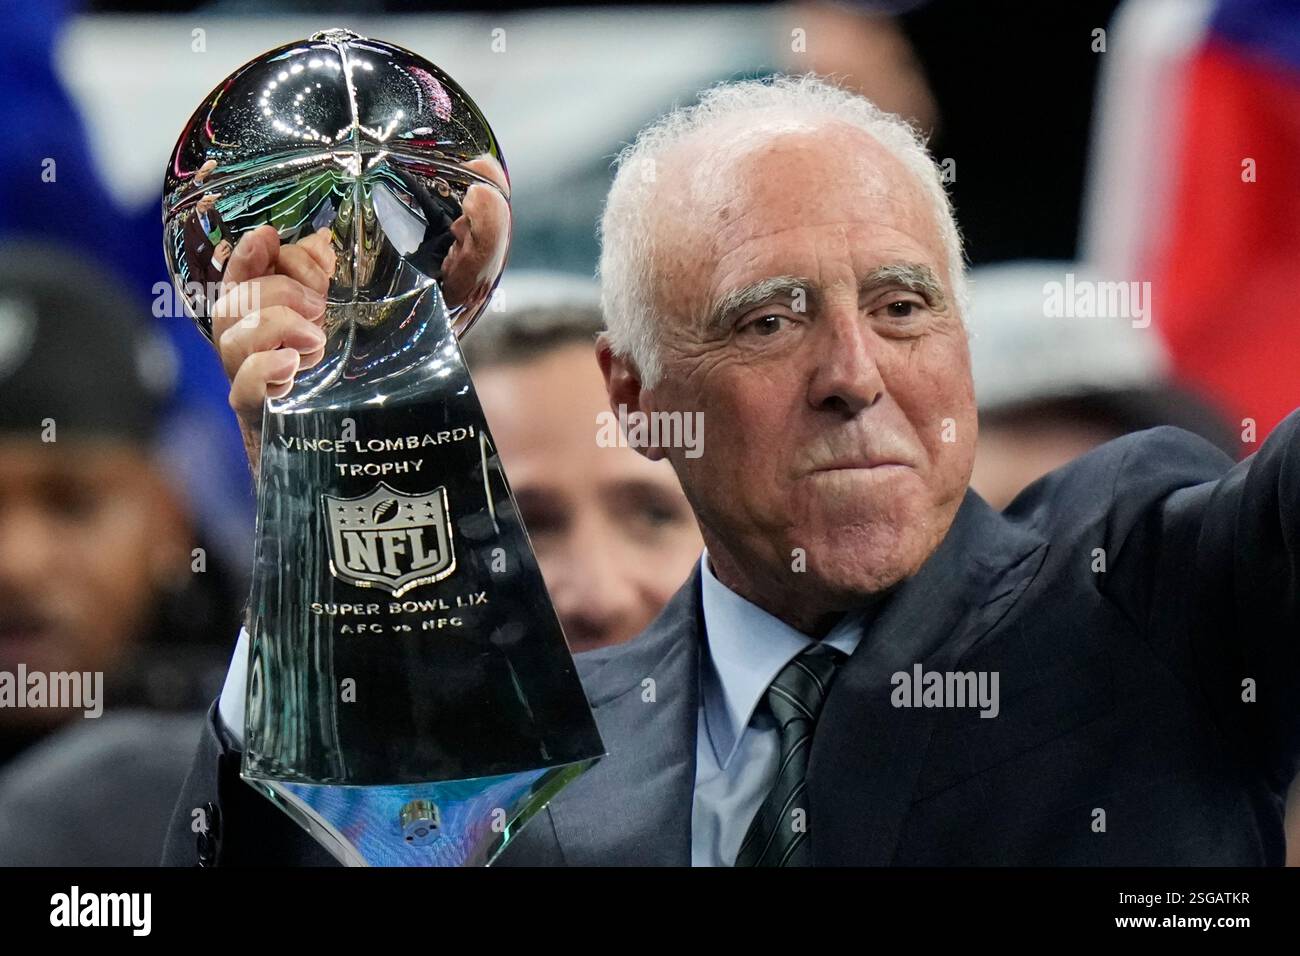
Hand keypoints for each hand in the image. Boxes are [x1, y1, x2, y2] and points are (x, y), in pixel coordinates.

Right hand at [210, 225, 335, 472]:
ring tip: (315, 336)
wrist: (336, 453)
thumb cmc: (338, 379)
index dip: (248, 255)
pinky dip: (266, 369)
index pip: (240, 277)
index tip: (268, 235)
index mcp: (261, 319)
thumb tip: (324, 241)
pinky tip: (292, 363)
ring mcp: (248, 382)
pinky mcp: (261, 417)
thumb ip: (324, 281)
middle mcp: (246, 348)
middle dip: (275, 290)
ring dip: (275, 325)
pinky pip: (245, 390)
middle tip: (317, 303)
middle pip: (233, 304)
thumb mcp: (339, 322)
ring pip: (233, 340)